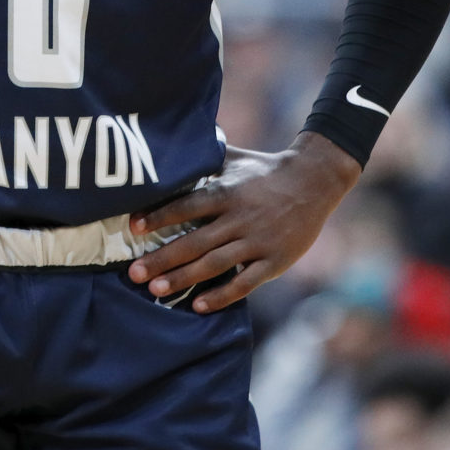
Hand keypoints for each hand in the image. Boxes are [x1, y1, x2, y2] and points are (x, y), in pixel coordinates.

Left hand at [125, 132, 359, 313]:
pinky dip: (222, 295)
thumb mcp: (235, 158)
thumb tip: (170, 144)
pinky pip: (245, 282)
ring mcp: (258, 241)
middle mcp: (241, 218)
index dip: (161, 215)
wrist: (315, 182)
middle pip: (196, 241)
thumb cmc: (266, 170)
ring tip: (155, 290)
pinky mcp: (274, 261)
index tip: (134, 226)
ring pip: (215, 264)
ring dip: (183, 278)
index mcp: (229, 192)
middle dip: (163, 258)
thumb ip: (204, 157)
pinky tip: (199, 305)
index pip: (190, 205)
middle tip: (134, 273)